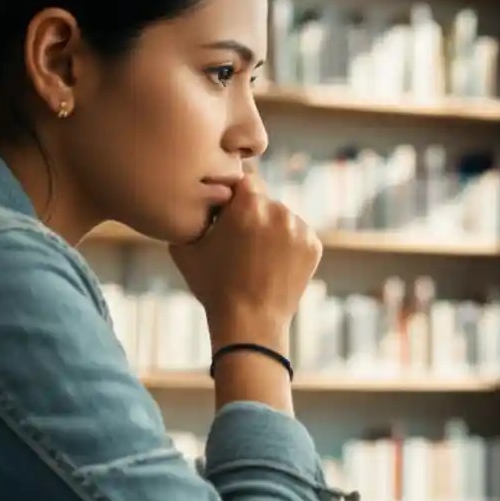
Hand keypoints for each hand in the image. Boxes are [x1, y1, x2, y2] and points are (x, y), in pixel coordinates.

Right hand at [169, 173, 321, 352]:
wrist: (251, 322)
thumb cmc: (213, 284)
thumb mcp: (186, 244)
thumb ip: (193, 211)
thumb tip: (197, 196)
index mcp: (249, 203)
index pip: (242, 178)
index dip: (231, 192)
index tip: (225, 209)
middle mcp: (279, 210)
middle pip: (263, 198)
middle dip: (251, 211)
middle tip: (238, 239)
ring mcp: (300, 228)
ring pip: (281, 216)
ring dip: (270, 227)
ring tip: (255, 257)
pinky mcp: (314, 246)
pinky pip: (297, 234)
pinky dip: (286, 243)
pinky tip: (271, 264)